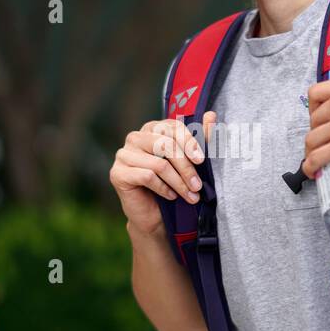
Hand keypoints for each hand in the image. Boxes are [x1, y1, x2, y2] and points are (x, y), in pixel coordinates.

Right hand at [110, 112, 216, 235]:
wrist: (154, 216)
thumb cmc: (173, 185)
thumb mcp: (189, 162)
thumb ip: (200, 138)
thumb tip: (211, 115)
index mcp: (152, 129)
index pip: (172, 126)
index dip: (189, 142)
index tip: (201, 160)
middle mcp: (135, 138)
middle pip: (165, 145)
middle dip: (186, 167)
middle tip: (197, 185)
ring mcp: (123, 154)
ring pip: (159, 164)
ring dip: (178, 182)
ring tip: (190, 195)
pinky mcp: (117, 173)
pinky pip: (147, 176)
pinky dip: (163, 188)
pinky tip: (171, 196)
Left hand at [302, 76, 329, 178]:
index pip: (315, 93)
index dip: (312, 110)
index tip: (316, 120)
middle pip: (312, 120)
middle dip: (316, 134)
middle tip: (323, 143)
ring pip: (311, 140)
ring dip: (311, 152)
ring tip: (317, 159)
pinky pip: (316, 158)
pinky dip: (310, 167)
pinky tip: (314, 171)